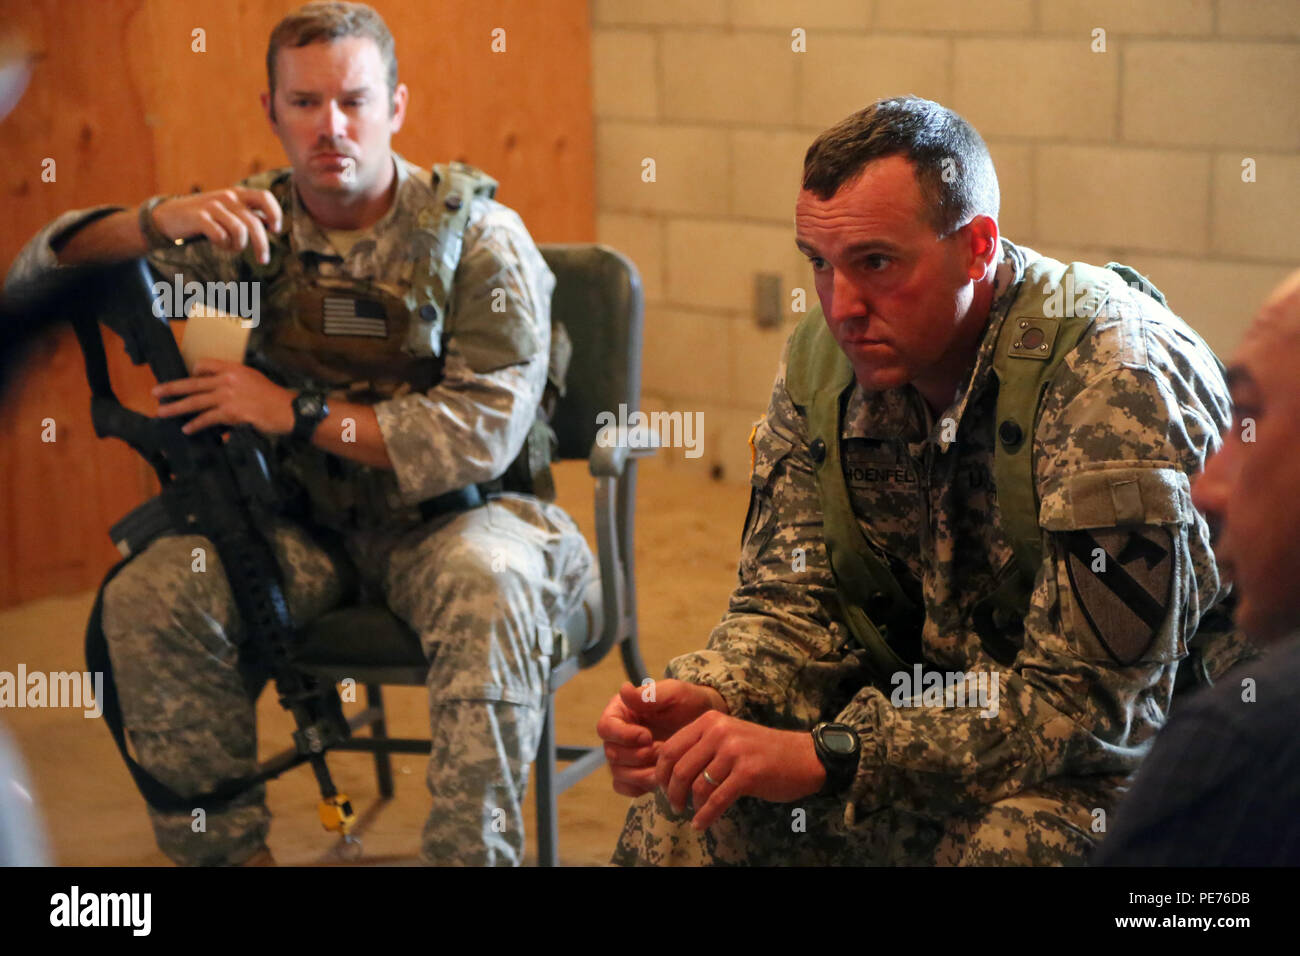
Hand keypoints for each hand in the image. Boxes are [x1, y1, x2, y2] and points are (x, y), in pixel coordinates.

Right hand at [148, 187, 283, 263]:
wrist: (170, 215)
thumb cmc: (206, 216)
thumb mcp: (230, 212)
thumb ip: (249, 215)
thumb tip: (273, 224)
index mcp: (238, 194)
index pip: (265, 197)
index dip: (275, 214)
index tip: (275, 231)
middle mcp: (228, 197)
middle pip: (254, 222)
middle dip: (262, 245)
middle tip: (263, 260)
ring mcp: (213, 205)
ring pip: (239, 231)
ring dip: (238, 246)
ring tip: (231, 247)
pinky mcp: (199, 216)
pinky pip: (220, 235)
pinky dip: (223, 244)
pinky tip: (218, 243)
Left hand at [152, 359, 293, 435]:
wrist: (287, 409)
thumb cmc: (273, 397)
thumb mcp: (253, 379)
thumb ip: (235, 381)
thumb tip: (219, 392)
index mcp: (233, 368)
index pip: (205, 364)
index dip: (193, 371)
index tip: (188, 377)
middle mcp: (227, 380)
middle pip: (193, 383)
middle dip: (172, 388)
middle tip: (155, 392)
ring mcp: (228, 396)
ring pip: (195, 401)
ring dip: (176, 408)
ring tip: (162, 412)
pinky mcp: (230, 413)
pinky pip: (207, 419)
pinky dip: (196, 425)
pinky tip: (187, 429)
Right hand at [597, 679, 726, 797]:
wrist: (705, 725)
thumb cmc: (689, 703)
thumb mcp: (675, 694)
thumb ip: (650, 695)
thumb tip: (623, 690)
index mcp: (621, 711)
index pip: (606, 727)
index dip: (623, 735)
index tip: (647, 736)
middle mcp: (618, 735)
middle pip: (611, 753)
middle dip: (637, 756)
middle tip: (662, 751)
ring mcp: (624, 757)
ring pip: (618, 773)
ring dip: (641, 774)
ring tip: (665, 766)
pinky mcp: (634, 775)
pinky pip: (625, 787)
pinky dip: (639, 786)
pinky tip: (659, 780)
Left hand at [656, 711, 827, 830]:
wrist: (804, 756)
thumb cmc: (764, 751)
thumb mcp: (730, 737)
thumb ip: (702, 746)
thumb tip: (669, 771)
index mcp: (711, 721)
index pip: (671, 748)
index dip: (661, 772)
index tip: (663, 788)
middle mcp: (720, 732)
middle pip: (680, 768)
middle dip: (672, 792)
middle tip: (674, 805)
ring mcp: (734, 752)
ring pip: (698, 786)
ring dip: (691, 805)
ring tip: (692, 813)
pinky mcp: (748, 773)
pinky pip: (716, 800)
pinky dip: (705, 816)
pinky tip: (701, 825)